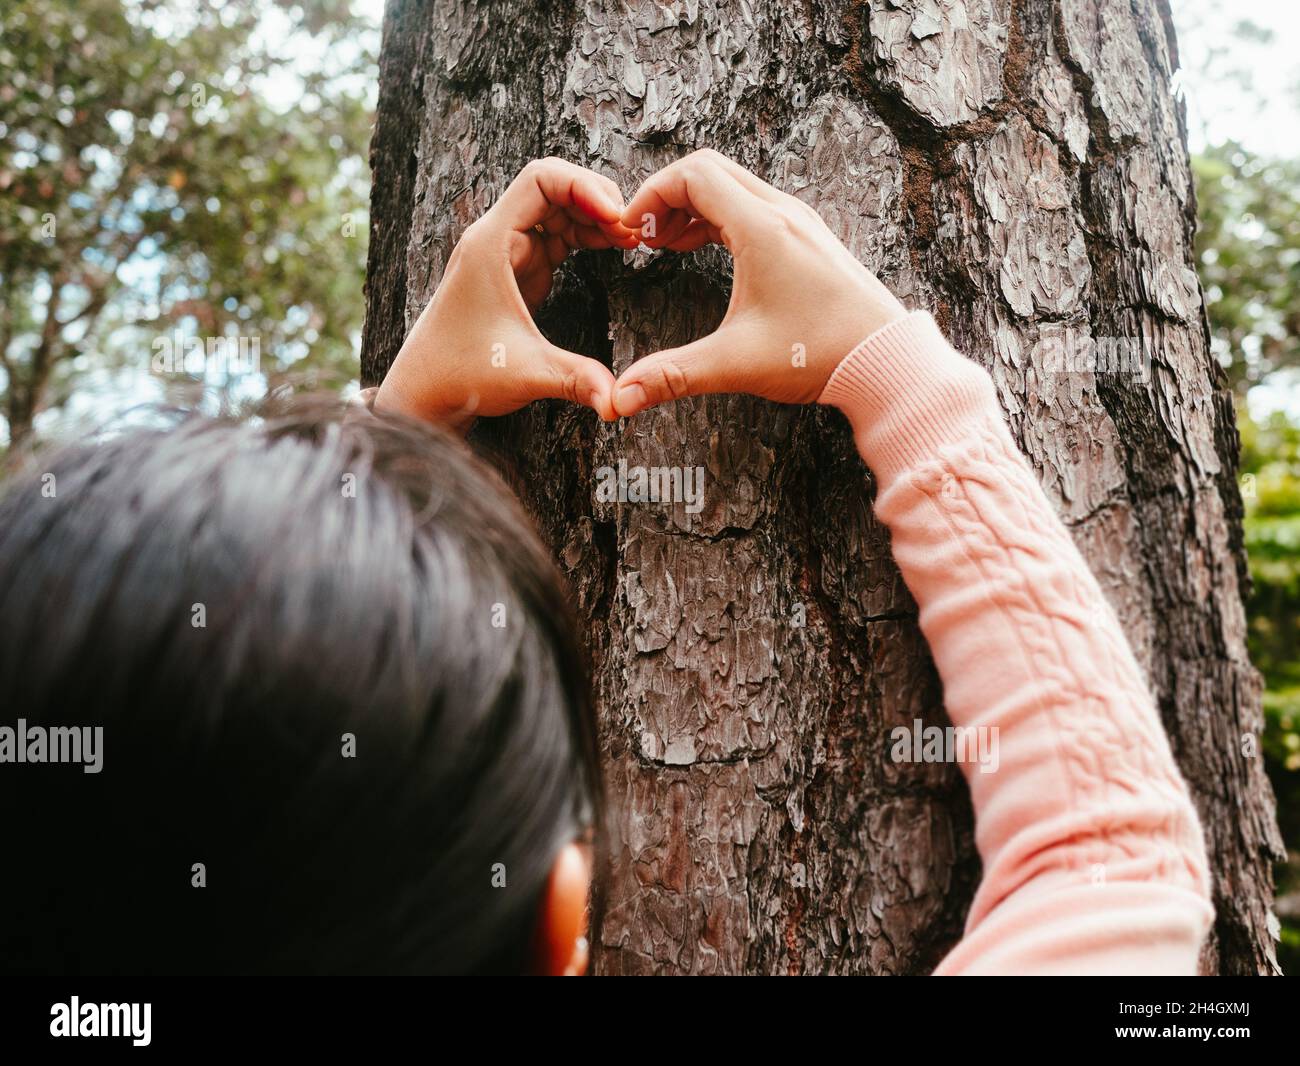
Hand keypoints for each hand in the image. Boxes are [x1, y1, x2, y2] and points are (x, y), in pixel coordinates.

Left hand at [376, 158, 638, 429]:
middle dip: (597, 199)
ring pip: (557, 210)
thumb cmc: (461, 374)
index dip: (583, 186)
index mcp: (492, 243)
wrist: (426, 390)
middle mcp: (497, 238)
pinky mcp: (518, 269)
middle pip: (553, 186)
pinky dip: (586, 235)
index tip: (617, 215)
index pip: (539, 180)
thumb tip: (620, 402)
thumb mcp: (526, 373)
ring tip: (632, 238)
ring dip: (595, 217)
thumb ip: (576, 380)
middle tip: (633, 229)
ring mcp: (508, 251)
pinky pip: (556, 235)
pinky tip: (612, 247)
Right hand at [612, 150, 906, 416]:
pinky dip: (720, 217)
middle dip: (667, 196)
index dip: (650, 195)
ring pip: (733, 186)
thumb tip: (621, 399)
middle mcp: (782, 213)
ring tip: (665, 245)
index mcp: (762, 228)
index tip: (630, 231)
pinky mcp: (808, 239)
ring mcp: (799, 222)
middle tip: (643, 237)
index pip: (693, 175)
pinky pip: (753, 206)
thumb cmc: (822, 355)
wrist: (885, 361)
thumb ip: (672, 376)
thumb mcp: (736, 364)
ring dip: (693, 206)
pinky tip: (704, 250)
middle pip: (710, 170)